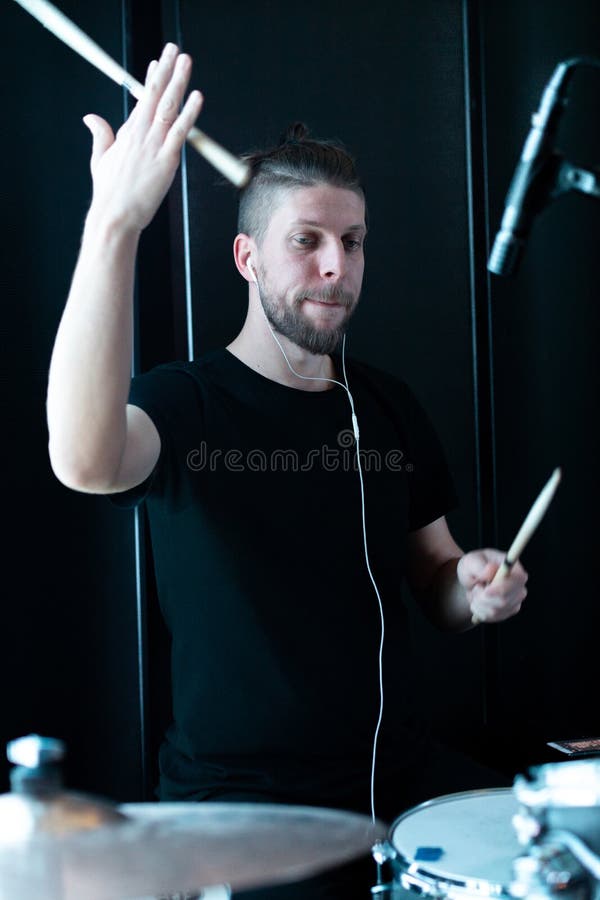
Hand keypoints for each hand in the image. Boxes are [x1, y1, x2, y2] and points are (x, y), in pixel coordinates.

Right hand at [82, 43, 202, 233]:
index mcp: (127, 133)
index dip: (152, 78)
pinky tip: (196, 97)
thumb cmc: (109, 192)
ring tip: (186, 61)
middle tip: (174, 49)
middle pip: (155, 95)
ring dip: (178, 82)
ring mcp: (154, 146)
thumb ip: (100, 135)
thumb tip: (91, 117)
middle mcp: (140, 134)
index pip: (143, 99)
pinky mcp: (166, 160)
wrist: (115, 215)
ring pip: (169, 107)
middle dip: (166, 70)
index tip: (159, 61)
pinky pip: (180, 132)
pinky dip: (189, 113)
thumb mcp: (100, 159)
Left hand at [457, 549, 527, 623]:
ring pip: (495, 611)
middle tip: (476, 587)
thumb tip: (492, 570)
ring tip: (477, 592)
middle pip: (504, 600)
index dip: (502, 587)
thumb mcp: (470, 561)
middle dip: (483, 597)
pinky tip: (479, 601)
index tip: (486, 590)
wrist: (472, 581)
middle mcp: (519, 585)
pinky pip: (491, 617)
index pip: (518, 580)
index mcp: (514, 568)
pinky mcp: (508, 611)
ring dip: (479, 603)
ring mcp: (516, 600)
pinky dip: (479, 610)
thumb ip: (479, 565)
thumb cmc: (473, 567)